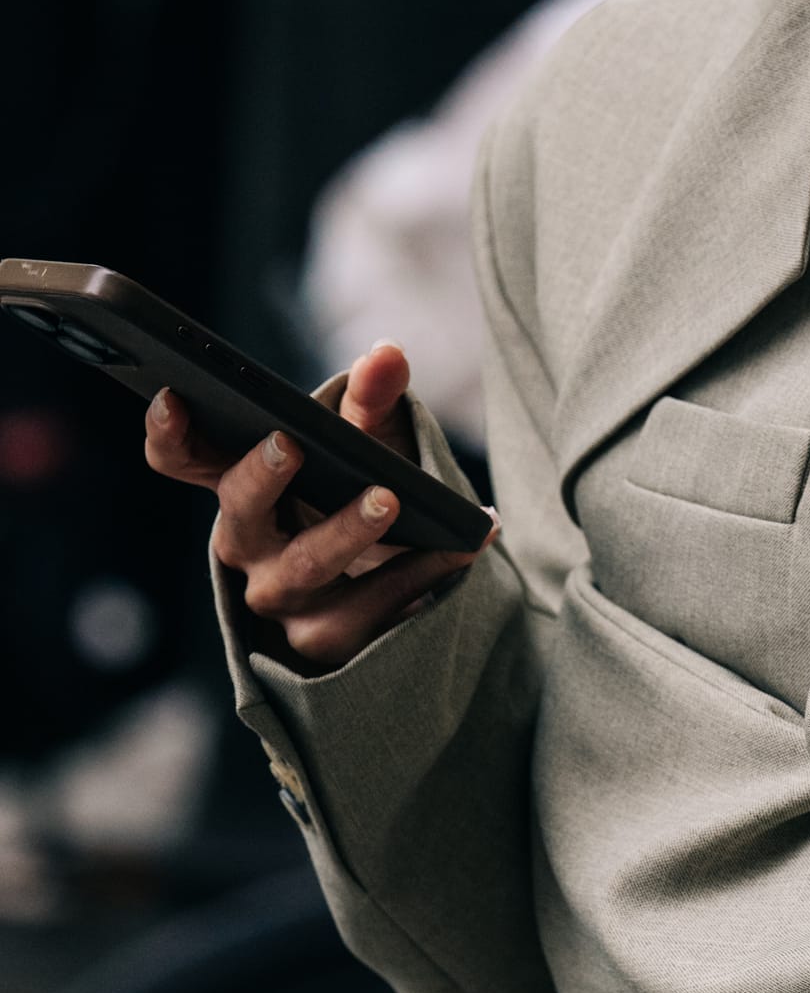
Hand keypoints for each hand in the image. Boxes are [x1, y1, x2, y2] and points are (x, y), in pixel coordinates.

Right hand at [144, 339, 495, 672]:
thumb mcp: (372, 435)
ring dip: (344, 533)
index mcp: (241, 484)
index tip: (175, 396)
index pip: (182, 460)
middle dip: (260, 478)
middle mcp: (248, 544)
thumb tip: (386, 356)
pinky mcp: (329, 635)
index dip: (169, 433)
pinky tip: (457, 545)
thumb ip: (374, 396)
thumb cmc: (370, 482)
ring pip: (302, 568)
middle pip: (238, 515)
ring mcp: (283, 596)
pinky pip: (368, 609)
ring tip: (389, 499)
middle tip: (290, 445)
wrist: (415, 559)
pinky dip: (417, 572)